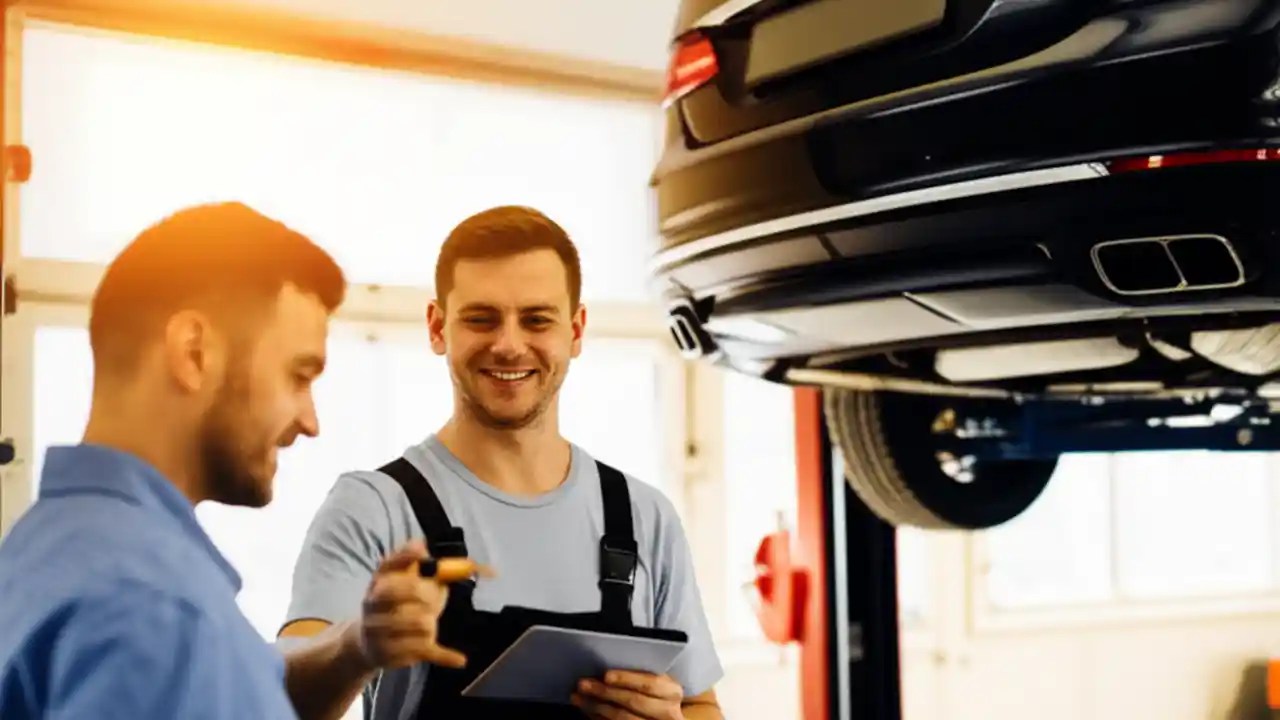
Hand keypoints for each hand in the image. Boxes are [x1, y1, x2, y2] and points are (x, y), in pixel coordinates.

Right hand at [345, 540, 465, 670]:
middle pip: (409, 592)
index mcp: (377, 583)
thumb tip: (420, 543)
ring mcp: (379, 631)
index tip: (423, 552)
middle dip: (428, 595)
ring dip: (431, 624)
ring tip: (427, 625)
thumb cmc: (392, 606)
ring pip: (421, 623)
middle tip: (431, 603)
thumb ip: (412, 563)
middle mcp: (373, 605)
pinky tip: (460, 660)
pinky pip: (423, 652)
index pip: (388, 565)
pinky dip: (445, 657)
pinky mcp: (391, 654)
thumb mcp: (399, 582)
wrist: (365, 643)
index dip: (406, 557)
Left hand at [571, 670, 684, 719]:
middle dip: (605, 692)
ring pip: (623, 719)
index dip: (627, 679)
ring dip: (596, 707)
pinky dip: (599, 718)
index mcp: (672, 691)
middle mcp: (668, 713)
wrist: (664, 718)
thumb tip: (606, 667)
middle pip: (634, 702)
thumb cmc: (657, 696)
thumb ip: (639, 674)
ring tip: (579, 698)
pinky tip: (589, 710)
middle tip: (584, 684)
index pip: (650, 684)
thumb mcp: (657, 683)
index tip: (606, 675)